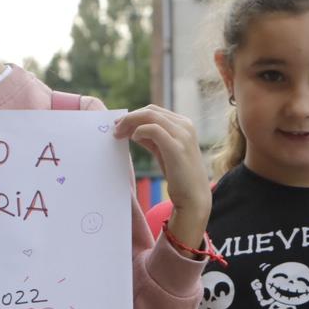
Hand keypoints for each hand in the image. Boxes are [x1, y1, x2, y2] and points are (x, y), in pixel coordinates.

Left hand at [115, 107, 208, 248]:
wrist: (194, 198)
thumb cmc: (179, 177)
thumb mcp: (164, 152)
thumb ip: (152, 139)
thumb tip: (133, 130)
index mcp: (184, 125)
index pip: (154, 111)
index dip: (135, 115)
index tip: (120, 125)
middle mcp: (185, 126)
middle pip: (151, 111)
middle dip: (130, 117)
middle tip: (115, 128)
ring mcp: (182, 135)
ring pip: (150, 116)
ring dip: (130, 122)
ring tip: (118, 133)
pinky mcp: (176, 147)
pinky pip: (153, 130)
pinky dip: (139, 131)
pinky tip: (133, 138)